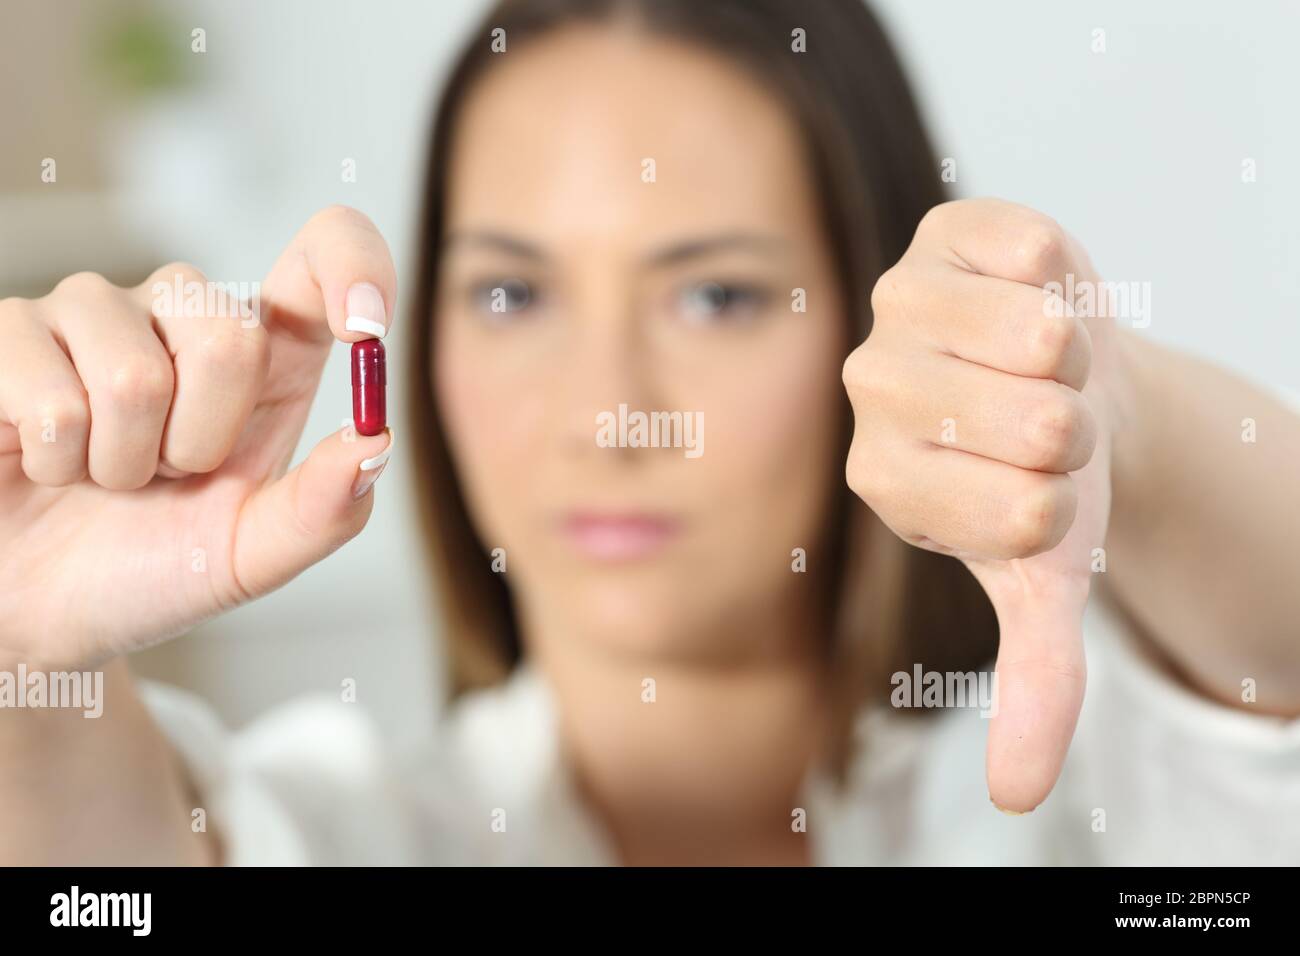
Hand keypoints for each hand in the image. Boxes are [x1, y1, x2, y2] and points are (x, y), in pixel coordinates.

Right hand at [0, 206, 396, 669]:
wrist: (39, 608)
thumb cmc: (150, 568)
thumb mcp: (252, 556)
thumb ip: (323, 509)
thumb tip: (375, 443)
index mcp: (264, 353)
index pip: (323, 256)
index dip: (354, 268)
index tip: (365, 328)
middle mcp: (184, 310)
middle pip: (230, 337)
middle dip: (198, 445)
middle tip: (164, 476)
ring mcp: (93, 310)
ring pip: (135, 378)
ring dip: (120, 464)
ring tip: (101, 475)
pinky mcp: (11, 329)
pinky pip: (52, 399)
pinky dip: (56, 462)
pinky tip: (43, 462)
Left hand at [842, 198, 1117, 812]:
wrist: (1065, 383)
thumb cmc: (1048, 482)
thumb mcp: (1044, 584)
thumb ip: (1033, 682)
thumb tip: (1015, 798)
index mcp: (886, 481)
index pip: (1023, 514)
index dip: (1073, 502)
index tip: (1043, 490)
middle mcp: (868, 388)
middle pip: (1038, 424)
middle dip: (1083, 433)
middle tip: (1047, 422)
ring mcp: (898, 303)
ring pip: (1038, 335)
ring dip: (1082, 361)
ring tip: (1046, 365)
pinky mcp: (942, 233)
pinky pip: (1031, 245)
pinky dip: (1066, 274)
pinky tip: (1036, 295)